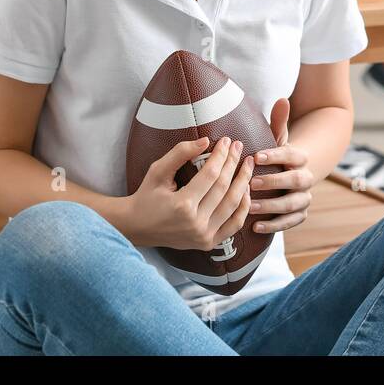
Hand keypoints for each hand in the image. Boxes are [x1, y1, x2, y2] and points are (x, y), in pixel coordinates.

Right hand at [126, 135, 254, 250]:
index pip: (210, 175)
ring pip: (233, 206)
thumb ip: (180, 153)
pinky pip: (234, 224)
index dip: (221, 155)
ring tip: (247, 164)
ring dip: (244, 182)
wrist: (136, 227)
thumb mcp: (158, 171)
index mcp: (182, 206)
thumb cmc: (146, 196)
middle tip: (239, 146)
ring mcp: (203, 236)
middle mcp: (195, 223)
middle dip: (234, 163)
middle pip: (224, 188)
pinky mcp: (208, 243)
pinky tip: (246, 190)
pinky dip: (243, 207)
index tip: (227, 141)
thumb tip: (206, 141)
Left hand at [247, 98, 313, 233]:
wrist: (295, 173)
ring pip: (294, 204)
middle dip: (274, 182)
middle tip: (252, 182)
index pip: (291, 154)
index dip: (275, 155)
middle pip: (296, 181)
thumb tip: (281, 99)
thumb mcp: (278, 138)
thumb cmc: (278, 155)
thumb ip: (278, 122)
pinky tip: (255, 227)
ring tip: (250, 207)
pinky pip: (291, 222)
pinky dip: (275, 226)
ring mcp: (304, 197)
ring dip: (272, 206)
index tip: (256, 156)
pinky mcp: (300, 214)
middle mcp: (306, 178)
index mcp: (300, 157)